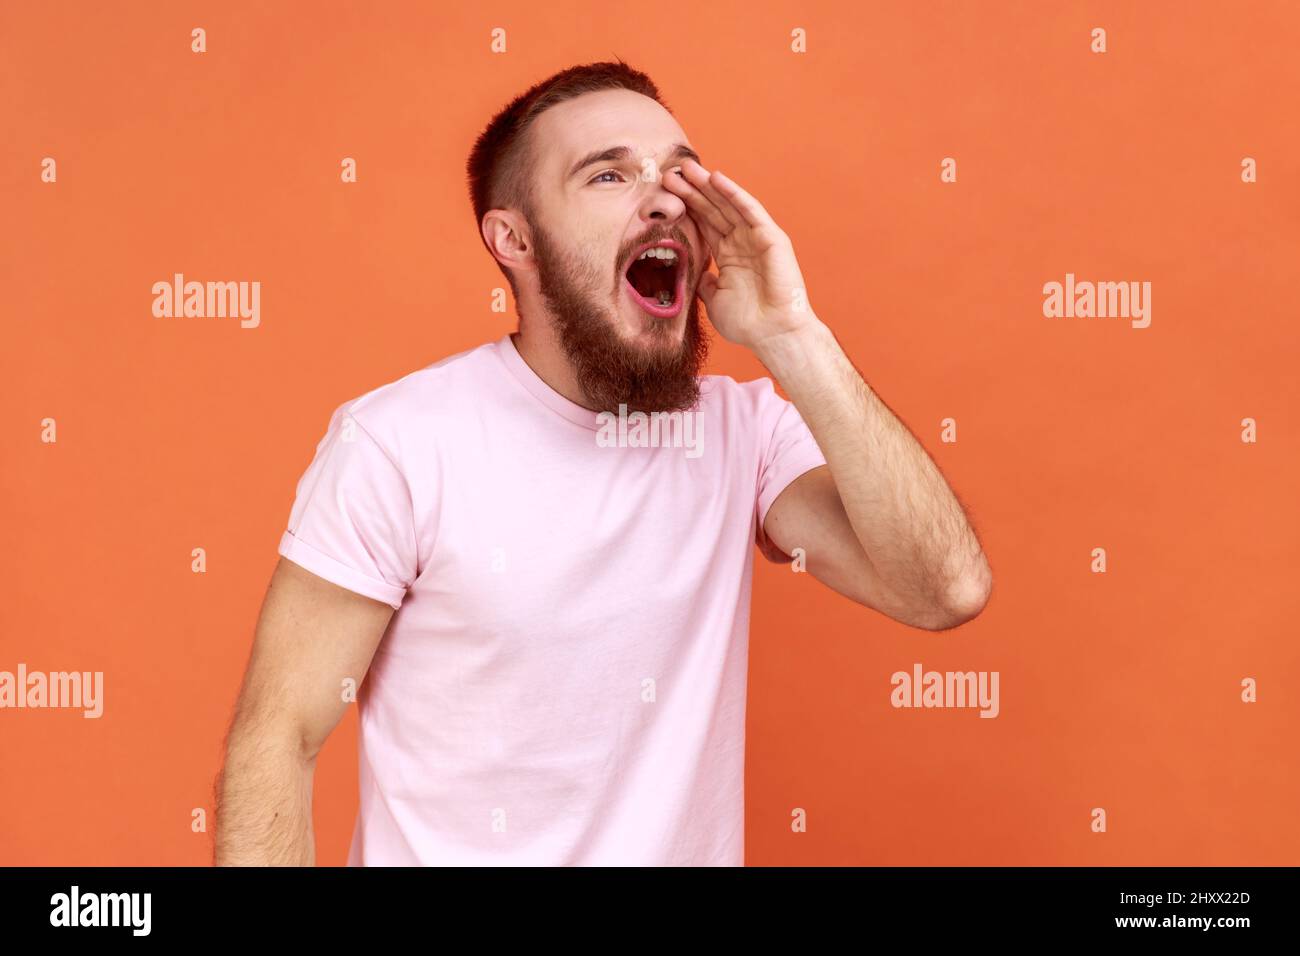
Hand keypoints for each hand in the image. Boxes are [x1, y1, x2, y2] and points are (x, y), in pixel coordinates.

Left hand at [663, 158, 818, 351]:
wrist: (773, 334)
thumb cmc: (747, 323)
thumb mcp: (714, 300)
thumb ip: (703, 283)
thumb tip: (694, 273)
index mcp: (728, 255)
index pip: (704, 224)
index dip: (686, 207)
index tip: (664, 193)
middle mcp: (742, 242)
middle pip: (713, 210)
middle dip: (692, 191)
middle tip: (670, 172)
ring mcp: (757, 238)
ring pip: (728, 204)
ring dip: (709, 186)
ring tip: (687, 168)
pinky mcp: (771, 237)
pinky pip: (750, 210)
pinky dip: (733, 193)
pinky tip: (716, 178)